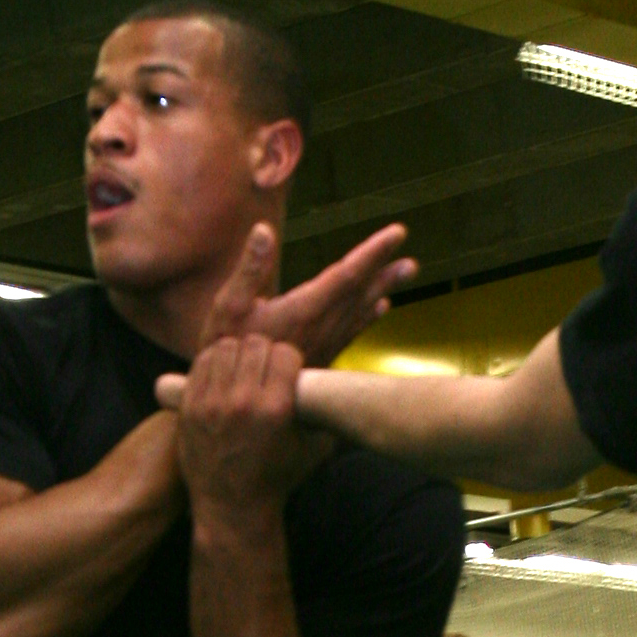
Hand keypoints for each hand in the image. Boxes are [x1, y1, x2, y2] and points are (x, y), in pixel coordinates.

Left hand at [174, 306, 326, 521]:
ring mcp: (212, 404)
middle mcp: (243, 403)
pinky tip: (223, 375)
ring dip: (238, 354)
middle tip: (266, 368)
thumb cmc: (277, 478)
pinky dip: (214, 363)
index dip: (290, 360)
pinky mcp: (189, 407)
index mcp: (276, 410)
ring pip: (226, 348)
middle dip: (265, 353)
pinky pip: (201, 363)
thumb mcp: (313, 450)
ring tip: (244, 369)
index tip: (289, 371)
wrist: (232, 507)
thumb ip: (329, 418)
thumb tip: (353, 392)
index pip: (285, 353)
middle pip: (256, 345)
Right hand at [241, 216, 414, 369]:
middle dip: (386, 272)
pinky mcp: (320, 358)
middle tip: (412, 260)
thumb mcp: (228, 308)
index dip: (373, 253)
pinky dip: (368, 316)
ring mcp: (323, 345)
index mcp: (303, 309)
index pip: (346, 275)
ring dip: (383, 290)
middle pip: (361, 294)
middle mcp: (320, 327)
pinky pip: (352, 332)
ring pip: (360, 313)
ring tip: (405, 273)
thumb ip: (249, 269)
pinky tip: (380, 309)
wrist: (234, 405)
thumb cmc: (225, 353)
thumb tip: (262, 230)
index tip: (397, 234)